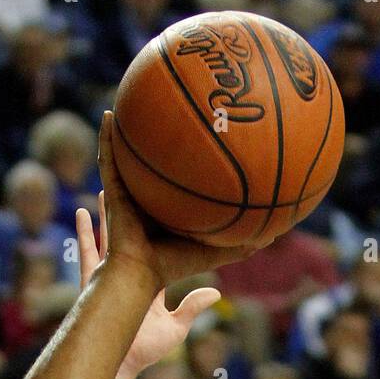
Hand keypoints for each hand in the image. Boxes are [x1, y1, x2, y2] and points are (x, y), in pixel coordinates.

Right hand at [76, 195, 220, 378]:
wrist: (121, 362)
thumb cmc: (147, 350)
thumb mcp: (176, 328)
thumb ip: (193, 307)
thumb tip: (216, 293)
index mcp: (148, 283)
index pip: (156, 251)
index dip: (160, 234)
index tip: (165, 214)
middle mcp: (127, 276)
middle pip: (129, 238)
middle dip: (130, 217)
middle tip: (135, 191)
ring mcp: (109, 278)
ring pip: (106, 239)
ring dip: (105, 215)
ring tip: (104, 190)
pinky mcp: (94, 282)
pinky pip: (86, 251)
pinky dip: (83, 231)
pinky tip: (80, 211)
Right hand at [97, 111, 262, 292]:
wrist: (140, 273)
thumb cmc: (173, 266)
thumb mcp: (213, 252)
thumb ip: (239, 245)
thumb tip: (274, 235)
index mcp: (168, 213)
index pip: (178, 184)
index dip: (189, 165)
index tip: (206, 140)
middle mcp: (147, 200)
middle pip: (153, 165)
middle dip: (158, 141)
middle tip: (173, 111)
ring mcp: (128, 194)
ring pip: (127, 157)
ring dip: (127, 132)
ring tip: (131, 105)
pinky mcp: (113, 191)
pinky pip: (107, 160)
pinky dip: (106, 138)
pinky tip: (107, 115)